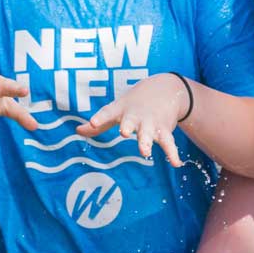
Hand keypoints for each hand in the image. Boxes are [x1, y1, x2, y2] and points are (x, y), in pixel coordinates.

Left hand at [75, 73, 190, 165]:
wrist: (164, 89)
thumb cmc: (134, 102)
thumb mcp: (116, 109)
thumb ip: (99, 123)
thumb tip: (77, 131)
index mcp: (121, 111)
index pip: (107, 113)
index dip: (99, 118)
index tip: (92, 123)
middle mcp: (135, 117)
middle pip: (131, 122)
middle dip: (128, 127)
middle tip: (124, 133)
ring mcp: (151, 123)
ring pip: (149, 133)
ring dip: (147, 141)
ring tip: (146, 152)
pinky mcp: (164, 130)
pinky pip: (169, 142)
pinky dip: (173, 153)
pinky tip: (176, 163)